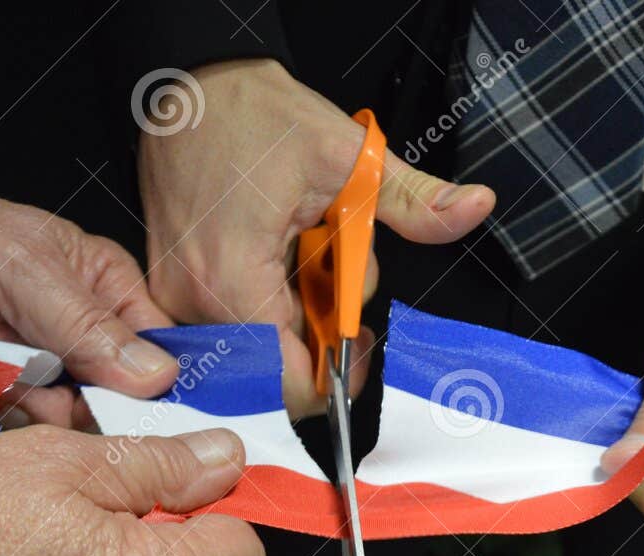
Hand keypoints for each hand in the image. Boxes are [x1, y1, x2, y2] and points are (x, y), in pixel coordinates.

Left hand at [0, 196, 178, 425]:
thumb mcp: (25, 272)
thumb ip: (88, 325)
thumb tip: (158, 377)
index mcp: (113, 295)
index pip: (164, 356)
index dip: (161, 391)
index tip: (136, 407)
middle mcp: (91, 344)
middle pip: (121, 405)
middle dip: (82, 403)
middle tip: (43, 379)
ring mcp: (52, 379)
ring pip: (73, 428)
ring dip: (35, 410)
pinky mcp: (13, 407)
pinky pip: (29, 438)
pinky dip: (5, 421)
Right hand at [137, 58, 495, 416]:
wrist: (193, 86)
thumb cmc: (256, 114)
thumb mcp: (349, 155)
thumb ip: (414, 200)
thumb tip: (475, 208)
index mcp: (233, 277)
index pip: (286, 381)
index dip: (334, 377)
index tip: (358, 345)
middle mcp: (193, 298)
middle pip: (275, 365)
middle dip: (317, 331)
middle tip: (334, 275)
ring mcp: (174, 297)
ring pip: (254, 346)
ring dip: (292, 312)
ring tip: (300, 251)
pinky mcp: (169, 290)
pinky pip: (228, 325)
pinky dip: (262, 302)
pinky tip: (274, 259)